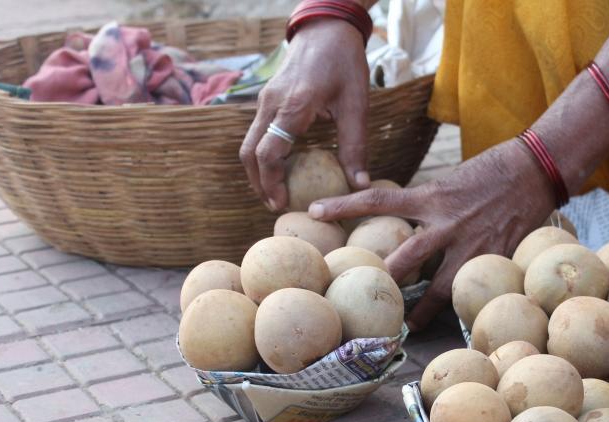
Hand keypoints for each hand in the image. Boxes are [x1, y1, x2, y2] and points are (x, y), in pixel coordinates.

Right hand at [240, 19, 370, 209]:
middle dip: (258, 183)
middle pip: (250, 152)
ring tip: (273, 193)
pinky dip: (262, 155)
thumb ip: (355, 146)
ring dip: (257, 171)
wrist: (326, 29)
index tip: (281, 203)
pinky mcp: (267, 99)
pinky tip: (279, 168)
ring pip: (248, 143)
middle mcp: (272, 103)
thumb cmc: (344, 64)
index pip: (269, 152)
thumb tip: (360, 184)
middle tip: (275, 205)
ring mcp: (265, 100)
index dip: (271, 183)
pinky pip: (256, 132)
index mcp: (293, 106)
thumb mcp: (356, 105)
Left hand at [309, 139, 555, 329]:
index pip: (378, 198)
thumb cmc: (493, 170)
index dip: (344, 205)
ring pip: (439, 286)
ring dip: (421, 310)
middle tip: (359, 297)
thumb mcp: (450, 182)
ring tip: (408, 327)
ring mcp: (471, 244)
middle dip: (383, 280)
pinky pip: (473, 288)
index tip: (314, 211)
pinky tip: (460, 319)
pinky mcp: (495, 258)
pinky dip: (465, 303)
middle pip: (404, 259)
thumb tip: (407, 222)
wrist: (537, 168)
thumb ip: (427, 205)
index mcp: (430, 197)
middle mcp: (445, 222)